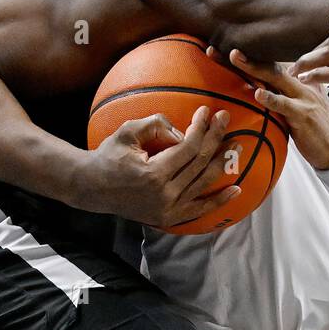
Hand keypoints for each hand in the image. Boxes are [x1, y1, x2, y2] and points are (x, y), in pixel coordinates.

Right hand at [78, 107, 239, 228]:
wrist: (92, 188)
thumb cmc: (109, 155)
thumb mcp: (128, 133)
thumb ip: (156, 125)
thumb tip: (183, 133)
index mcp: (153, 175)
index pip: (187, 148)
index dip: (200, 128)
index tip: (206, 112)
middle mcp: (164, 195)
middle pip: (199, 163)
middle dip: (216, 138)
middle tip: (226, 119)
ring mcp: (168, 209)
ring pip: (203, 183)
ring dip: (222, 163)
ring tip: (235, 146)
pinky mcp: (169, 217)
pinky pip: (199, 209)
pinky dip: (219, 201)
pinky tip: (236, 189)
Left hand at [210, 48, 328, 170]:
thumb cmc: (315, 130)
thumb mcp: (300, 108)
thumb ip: (284, 97)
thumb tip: (261, 92)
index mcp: (298, 83)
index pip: (271, 66)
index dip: (249, 58)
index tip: (224, 51)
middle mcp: (301, 85)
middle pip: (270, 66)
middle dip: (247, 56)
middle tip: (223, 48)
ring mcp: (304, 98)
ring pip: (276, 78)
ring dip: (254, 67)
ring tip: (234, 57)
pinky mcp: (304, 115)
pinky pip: (285, 105)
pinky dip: (271, 98)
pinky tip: (257, 93)